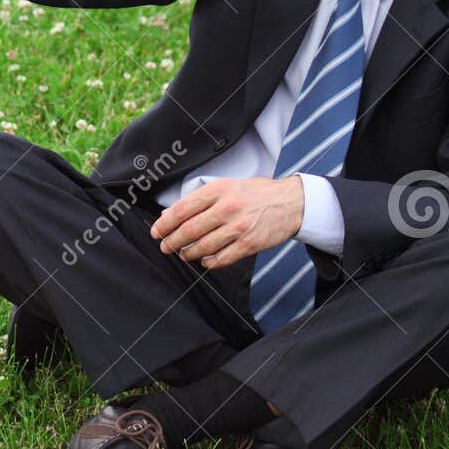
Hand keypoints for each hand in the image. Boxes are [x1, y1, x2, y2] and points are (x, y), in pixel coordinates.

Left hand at [149, 176, 304, 270]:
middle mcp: (227, 208)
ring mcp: (239, 227)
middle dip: (173, 241)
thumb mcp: (227, 186)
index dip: (166, 223)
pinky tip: (205, 261)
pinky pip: (223, 258)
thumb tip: (171, 213)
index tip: (157, 231)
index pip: (183, 209)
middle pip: (190, 230)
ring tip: (184, 254)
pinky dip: (209, 262)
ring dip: (189, 253)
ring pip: (204, 246)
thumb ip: (201, 199)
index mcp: (219, 190)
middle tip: (165, 247)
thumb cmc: (257, 193)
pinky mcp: (250, 243)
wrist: (291, 202)